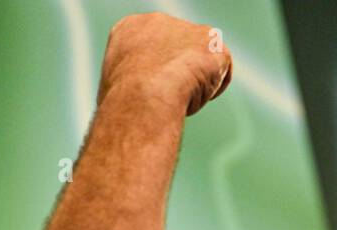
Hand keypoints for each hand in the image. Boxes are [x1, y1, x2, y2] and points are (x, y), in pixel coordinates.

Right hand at [96, 13, 232, 116]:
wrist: (144, 97)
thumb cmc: (124, 102)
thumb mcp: (116, 88)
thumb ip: (134, 82)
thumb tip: (136, 97)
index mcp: (131, 29)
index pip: (150, 49)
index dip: (154, 74)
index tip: (152, 92)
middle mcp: (159, 21)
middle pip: (177, 51)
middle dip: (177, 75)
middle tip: (169, 99)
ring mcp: (188, 28)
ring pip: (199, 60)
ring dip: (194, 83)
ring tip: (178, 99)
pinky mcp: (212, 41)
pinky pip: (220, 70)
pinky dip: (211, 89)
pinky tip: (193, 97)